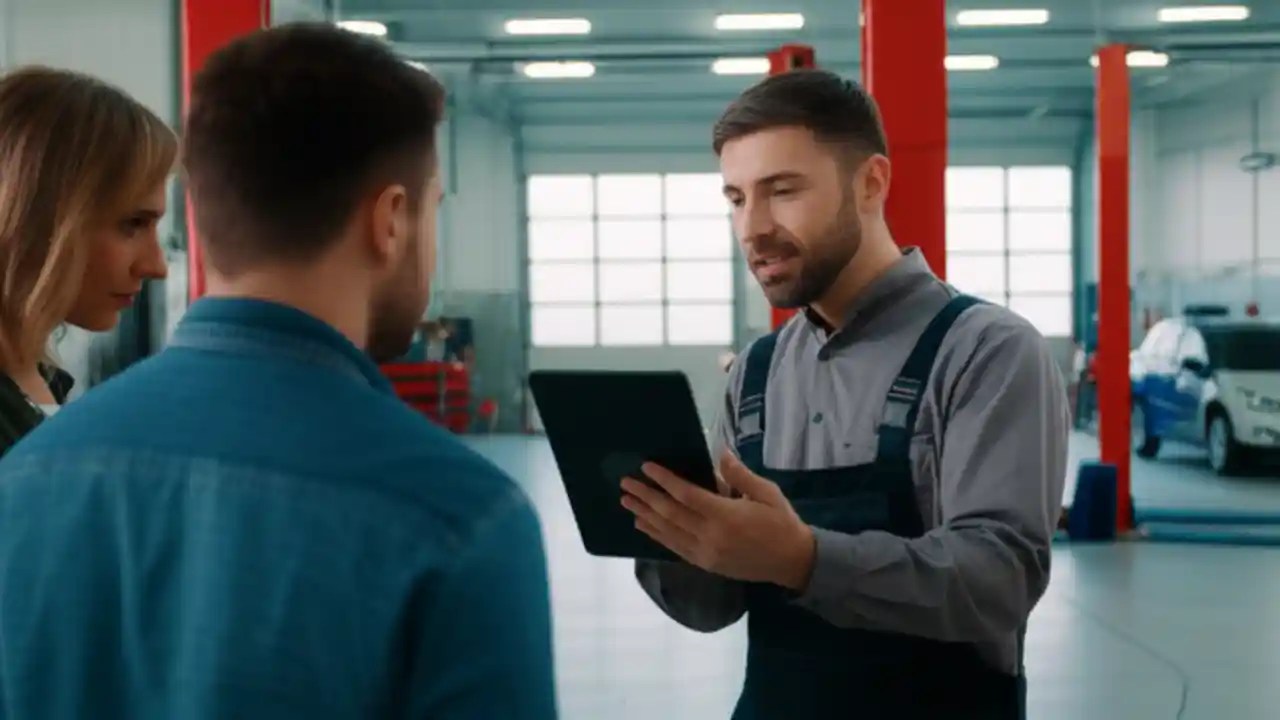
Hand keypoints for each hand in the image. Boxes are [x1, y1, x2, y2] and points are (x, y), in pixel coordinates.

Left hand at [620, 451, 815, 590]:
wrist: (793, 562)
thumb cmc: (781, 522)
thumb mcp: (766, 492)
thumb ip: (739, 475)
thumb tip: (719, 453)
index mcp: (726, 515)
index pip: (686, 495)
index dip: (665, 480)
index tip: (647, 467)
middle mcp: (710, 536)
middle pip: (670, 513)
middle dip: (646, 497)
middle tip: (626, 484)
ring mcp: (705, 553)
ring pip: (668, 532)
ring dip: (645, 516)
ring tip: (627, 502)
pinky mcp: (705, 564)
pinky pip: (675, 547)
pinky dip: (657, 535)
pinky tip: (644, 525)